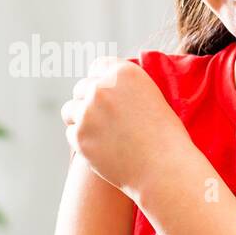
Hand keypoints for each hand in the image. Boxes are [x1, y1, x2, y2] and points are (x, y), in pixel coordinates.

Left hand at [60, 56, 191, 197]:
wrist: (164, 169)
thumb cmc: (165, 137)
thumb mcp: (152, 97)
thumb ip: (125, 88)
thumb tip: (100, 84)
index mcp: (124, 73)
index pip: (98, 66)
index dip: (100, 81)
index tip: (105, 95)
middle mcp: (102, 88)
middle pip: (81, 87)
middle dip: (88, 101)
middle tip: (103, 120)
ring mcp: (88, 112)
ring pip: (70, 110)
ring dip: (80, 119)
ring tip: (99, 134)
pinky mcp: (80, 136)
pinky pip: (71, 133)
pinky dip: (82, 141)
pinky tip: (101, 149)